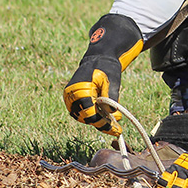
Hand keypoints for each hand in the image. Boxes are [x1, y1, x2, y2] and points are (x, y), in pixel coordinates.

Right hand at [63, 13, 142, 135]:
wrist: (99, 58)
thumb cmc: (106, 67)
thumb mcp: (112, 81)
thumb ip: (111, 97)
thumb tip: (112, 114)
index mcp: (80, 88)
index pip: (89, 111)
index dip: (101, 121)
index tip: (114, 126)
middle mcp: (71, 94)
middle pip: (85, 117)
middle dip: (101, 123)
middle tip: (117, 129)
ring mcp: (70, 98)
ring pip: (83, 117)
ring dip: (98, 122)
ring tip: (114, 126)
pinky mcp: (73, 100)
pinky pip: (82, 112)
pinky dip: (94, 117)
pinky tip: (107, 121)